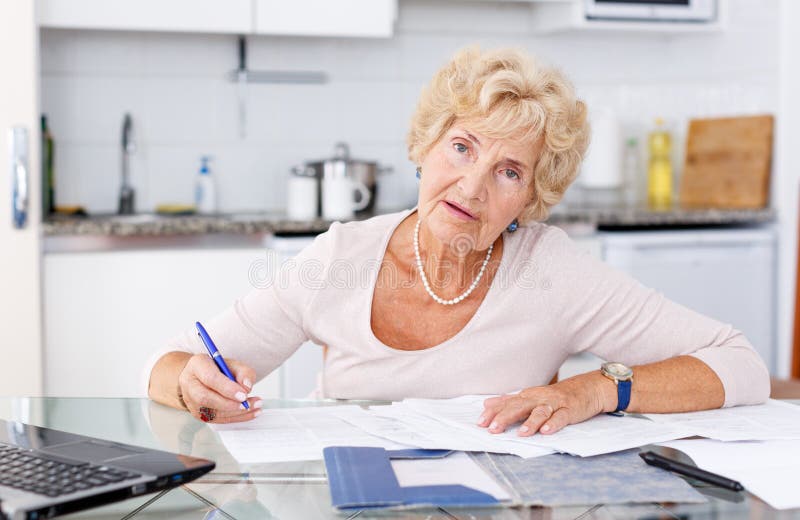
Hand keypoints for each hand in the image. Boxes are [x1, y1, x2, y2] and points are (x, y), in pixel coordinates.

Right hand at [178, 354, 262, 423]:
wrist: (202, 378)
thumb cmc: (217, 369)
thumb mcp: (232, 363)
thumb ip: (243, 372)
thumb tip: (247, 386)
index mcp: (197, 366)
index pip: (210, 378)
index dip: (227, 388)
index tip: (243, 394)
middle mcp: (190, 384)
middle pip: (205, 398)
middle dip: (229, 403)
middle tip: (247, 403)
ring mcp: (192, 402)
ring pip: (211, 412)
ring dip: (236, 412)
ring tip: (255, 406)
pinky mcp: (199, 414)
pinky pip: (218, 420)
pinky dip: (237, 418)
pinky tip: (251, 412)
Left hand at [477, 373, 612, 435]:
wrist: (584, 389)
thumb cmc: (554, 397)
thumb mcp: (529, 398)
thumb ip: (508, 401)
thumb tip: (487, 403)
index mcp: (527, 396)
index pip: (506, 403)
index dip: (493, 412)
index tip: (480, 422)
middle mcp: (538, 398)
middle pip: (519, 407)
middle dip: (505, 417)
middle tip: (493, 429)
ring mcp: (554, 404)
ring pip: (540, 412)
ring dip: (531, 422)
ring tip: (521, 433)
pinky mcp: (569, 410)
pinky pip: (561, 417)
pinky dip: (554, 424)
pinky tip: (547, 431)